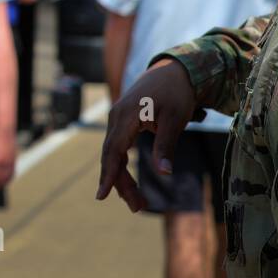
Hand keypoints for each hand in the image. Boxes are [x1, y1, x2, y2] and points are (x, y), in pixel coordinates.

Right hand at [96, 58, 197, 211]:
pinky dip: (123, 166)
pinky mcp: (122, 122)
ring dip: (123, 179)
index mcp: (127, 116)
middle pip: (112, 157)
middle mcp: (116, 118)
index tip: (101, 196)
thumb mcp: (175, 119)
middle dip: (122, 184)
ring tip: (139, 202)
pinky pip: (118, 148)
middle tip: (138, 208)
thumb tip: (164, 172)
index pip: (113, 151)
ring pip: (114, 155)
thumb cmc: (176, 93)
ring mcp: (117, 120)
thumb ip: (166, 146)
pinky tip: (131, 184)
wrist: (174, 70)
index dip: (108, 174)